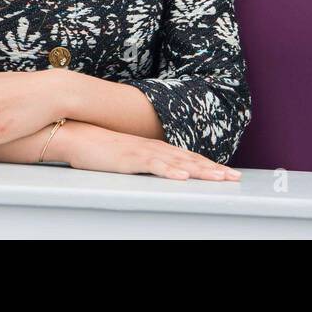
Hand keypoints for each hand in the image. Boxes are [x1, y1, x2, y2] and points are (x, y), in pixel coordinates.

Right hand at [56, 120, 240, 180]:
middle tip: (235, 177)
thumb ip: (145, 161)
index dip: (209, 165)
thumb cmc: (99, 147)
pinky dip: (170, 171)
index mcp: (155, 147)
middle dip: (214, 169)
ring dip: (200, 170)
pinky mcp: (130, 158)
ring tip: (219, 178)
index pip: (188, 157)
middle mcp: (154, 147)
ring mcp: (143, 152)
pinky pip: (154, 165)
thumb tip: (159, 170)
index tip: (227, 173)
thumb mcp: (128, 156)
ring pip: (178, 162)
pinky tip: (183, 177)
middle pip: (190, 159)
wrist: (76, 133)